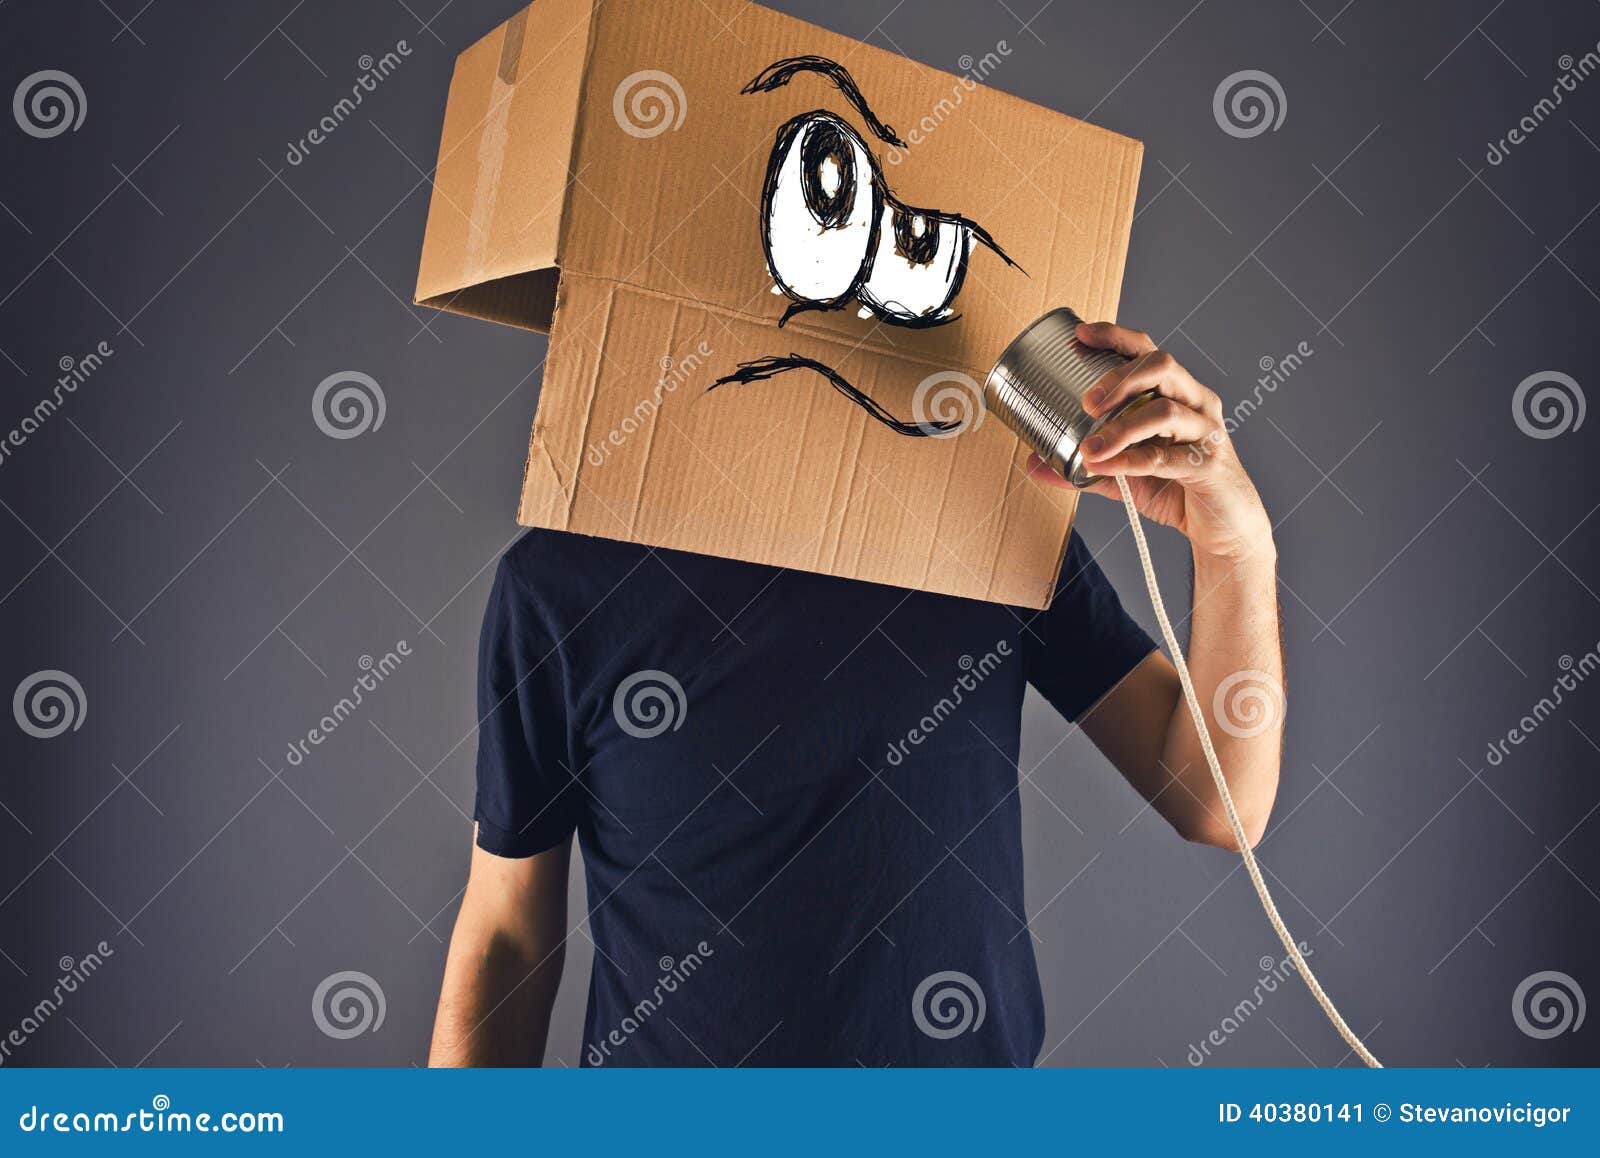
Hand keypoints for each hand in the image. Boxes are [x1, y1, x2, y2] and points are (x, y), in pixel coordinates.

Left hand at [1026, 321, 1274, 563]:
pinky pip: (1168, 456)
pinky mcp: (1211, 464)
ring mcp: (1207, 431)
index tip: (1081, 335)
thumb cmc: (1178, 488)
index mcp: (1176, 393)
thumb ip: (1083, 465)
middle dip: (1119, 378)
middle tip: (1086, 401)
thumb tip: (1034, 463)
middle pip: (1162, 367)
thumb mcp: (1124, 475)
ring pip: (1166, 411)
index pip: (1147, 351)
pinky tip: (1108, 466)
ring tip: (1090, 447)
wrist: (1224, 527)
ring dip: (1122, 427)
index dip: (1116, 337)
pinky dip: (1133, 460)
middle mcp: (1196, 403)